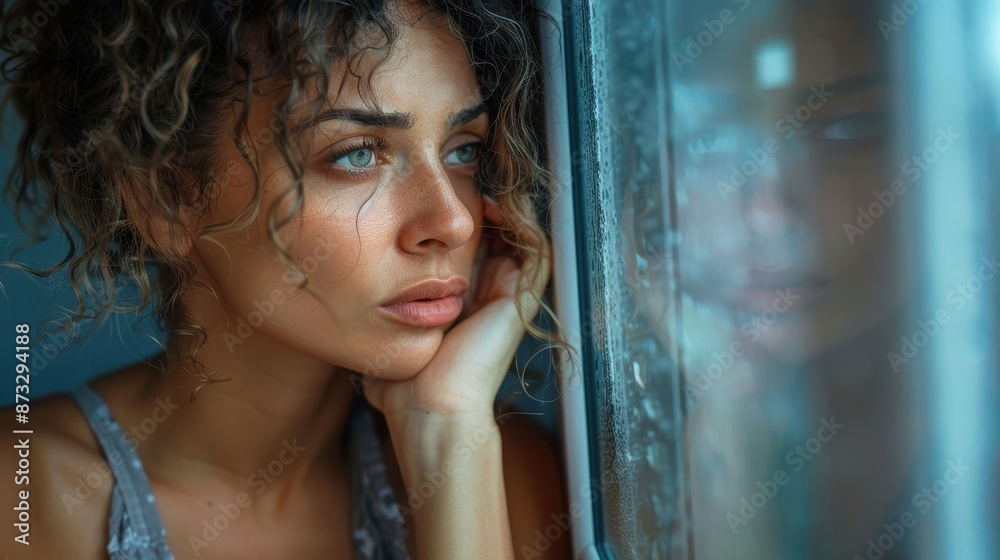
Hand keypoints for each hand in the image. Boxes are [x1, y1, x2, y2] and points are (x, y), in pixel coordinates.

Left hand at [362, 193, 551, 421]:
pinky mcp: (522, 298)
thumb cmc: (405, 391)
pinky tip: (492, 204)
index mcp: (465, 312)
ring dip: (503, 212)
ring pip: (517, 241)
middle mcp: (491, 303)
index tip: (428, 210)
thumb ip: (379, 334)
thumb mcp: (389, 349)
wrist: (431, 409)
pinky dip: (520, 223)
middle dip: (478, 212)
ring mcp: (509, 300)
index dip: (453, 230)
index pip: (467, 258)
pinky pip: (534, 247)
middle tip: (458, 185)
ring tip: (478, 186)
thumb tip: (356, 330)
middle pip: (494, 243)